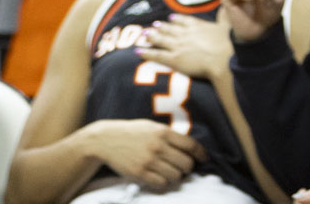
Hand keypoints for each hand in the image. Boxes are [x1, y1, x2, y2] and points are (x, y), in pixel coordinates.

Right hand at [86, 119, 206, 191]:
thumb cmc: (132, 132)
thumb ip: (169, 135)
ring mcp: (149, 161)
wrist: (106, 140)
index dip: (201, 154)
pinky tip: (161, 178)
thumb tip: (189, 146)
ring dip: (177, 176)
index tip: (203, 159)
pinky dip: (164, 182)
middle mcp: (158, 146)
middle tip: (185, 168)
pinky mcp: (139, 173)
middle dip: (188, 167)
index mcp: (163, 132)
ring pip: (175, 175)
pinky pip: (161, 183)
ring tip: (172, 173)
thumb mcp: (152, 126)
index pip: (191, 145)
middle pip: (186, 163)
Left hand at [138, 16, 231, 80]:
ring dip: (152, 36)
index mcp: (199, 26)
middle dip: (161, 27)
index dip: (177, 19)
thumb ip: (226, 18)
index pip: (185, 21)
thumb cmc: (230, 44)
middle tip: (153, 25)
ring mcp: (179, 45)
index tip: (170, 17)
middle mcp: (186, 34)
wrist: (224, 58)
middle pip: (170, 29)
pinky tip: (138, 51)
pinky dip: (147, 53)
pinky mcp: (174, 59)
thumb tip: (229, 8)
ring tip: (145, 34)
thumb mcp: (229, 26)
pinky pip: (157, 55)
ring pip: (161, 39)